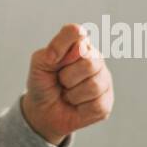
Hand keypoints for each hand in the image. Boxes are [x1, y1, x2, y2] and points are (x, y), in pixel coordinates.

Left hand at [21, 23, 112, 145]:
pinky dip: (80, 109)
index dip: (60, 50)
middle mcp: (96, 59)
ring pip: (94, 86)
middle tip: (60, 81)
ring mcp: (104, 80)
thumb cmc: (42, 83)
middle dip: (67, 77)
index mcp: (80, 45)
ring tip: (67, 94)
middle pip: (89, 63)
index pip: (78, 34)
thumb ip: (55, 48)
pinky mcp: (107, 102)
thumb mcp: (39, 63)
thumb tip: (79, 43)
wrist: (42, 111)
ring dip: (73, 94)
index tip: (52, 60)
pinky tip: (76, 106)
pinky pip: (97, 105)